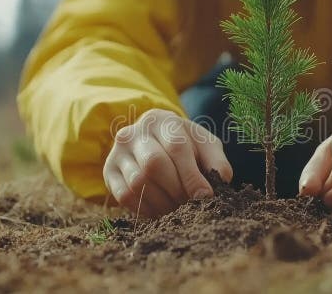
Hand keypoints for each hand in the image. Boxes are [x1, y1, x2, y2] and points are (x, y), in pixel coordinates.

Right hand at [103, 109, 232, 216]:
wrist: (153, 141)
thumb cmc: (185, 144)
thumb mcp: (204, 144)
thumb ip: (216, 160)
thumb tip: (222, 181)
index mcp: (161, 120)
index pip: (175, 147)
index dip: (191, 175)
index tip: (205, 196)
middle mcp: (134, 132)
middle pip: (153, 165)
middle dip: (176, 190)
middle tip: (191, 205)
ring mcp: (117, 152)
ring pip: (137, 183)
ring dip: (162, 203)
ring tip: (178, 209)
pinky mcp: (109, 172)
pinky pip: (125, 196)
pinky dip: (146, 209)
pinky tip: (161, 211)